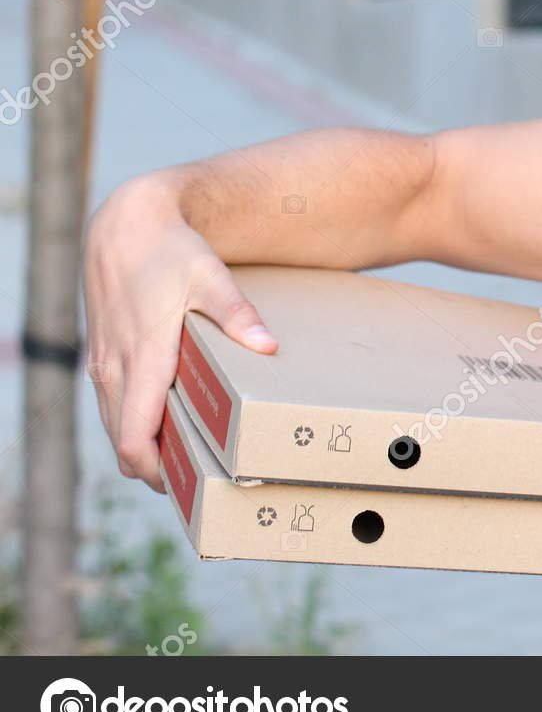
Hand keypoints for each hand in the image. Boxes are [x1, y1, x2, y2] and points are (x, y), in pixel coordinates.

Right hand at [84, 174, 276, 489]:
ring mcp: (104, 361)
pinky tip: (161, 422)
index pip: (133, 437)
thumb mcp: (210, 277)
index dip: (154, 471)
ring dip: (140, 446)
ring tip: (183, 461)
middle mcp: (116, 366)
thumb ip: (238, 314)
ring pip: (114, 423)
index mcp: (143, 357)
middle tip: (195, 483)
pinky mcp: (102, 353)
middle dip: (152, 468)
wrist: (125, 224)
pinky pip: (111, 402)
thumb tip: (268, 345)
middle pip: (123, 442)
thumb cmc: (170, 252)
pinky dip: (130, 421)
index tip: (184, 487)